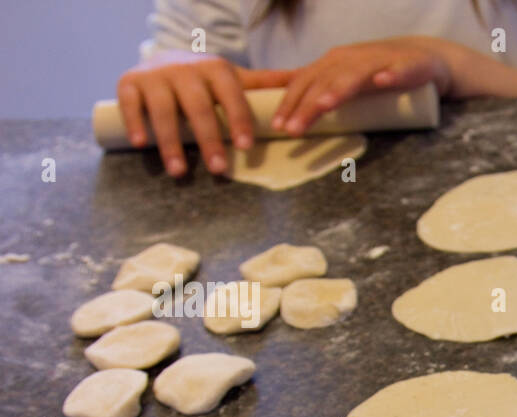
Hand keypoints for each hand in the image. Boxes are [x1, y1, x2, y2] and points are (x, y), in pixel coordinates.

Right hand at [116, 51, 292, 177]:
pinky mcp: (128, 83)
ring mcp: (155, 76)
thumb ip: (264, 85)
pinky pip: (129, 103)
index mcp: (215, 69)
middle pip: (198, 107)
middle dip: (209, 138)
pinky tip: (140, 144)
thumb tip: (303, 83)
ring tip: (179, 172)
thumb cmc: (206, 81)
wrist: (162, 60)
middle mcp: (184, 69)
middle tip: (218, 169)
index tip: (245, 146)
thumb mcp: (234, 79)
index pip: (230, 94)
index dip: (238, 119)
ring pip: (163, 109)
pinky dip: (134, 122)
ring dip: (171, 141)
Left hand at [271, 38, 452, 136]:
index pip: (305, 82)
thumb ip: (318, 91)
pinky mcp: (409, 64)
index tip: (278, 127)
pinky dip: (391, 75)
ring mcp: (380, 60)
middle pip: (325, 81)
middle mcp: (352, 59)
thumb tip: (286, 112)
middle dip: (307, 105)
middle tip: (294, 130)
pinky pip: (400, 69)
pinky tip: (383, 81)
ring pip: (356, 75)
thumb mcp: (344, 79)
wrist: (424, 59)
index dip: (290, 102)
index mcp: (333, 64)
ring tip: (324, 106)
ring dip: (340, 89)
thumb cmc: (378, 74)